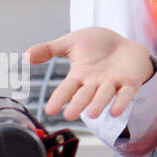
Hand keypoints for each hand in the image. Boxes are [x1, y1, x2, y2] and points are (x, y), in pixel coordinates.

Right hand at [25, 27, 155, 121]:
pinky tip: (116, 111)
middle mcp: (95, 83)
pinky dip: (121, 102)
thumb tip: (26, 55)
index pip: (67, 88)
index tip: (49, 110)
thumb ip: (50, 49)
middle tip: (70, 115)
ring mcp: (113, 83)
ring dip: (99, 104)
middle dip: (78, 104)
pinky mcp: (130, 81)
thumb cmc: (97, 45)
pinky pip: (126, 93)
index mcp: (79, 75)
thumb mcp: (72, 42)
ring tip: (92, 114)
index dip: (59, 98)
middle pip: (85, 95)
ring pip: (104, 96)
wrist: (124, 41)